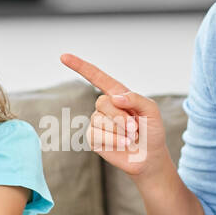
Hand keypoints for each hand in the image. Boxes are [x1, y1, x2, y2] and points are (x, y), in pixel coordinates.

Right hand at [59, 53, 168, 179]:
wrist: (149, 157)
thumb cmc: (152, 131)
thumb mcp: (152, 111)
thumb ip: (136, 99)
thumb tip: (114, 97)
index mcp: (118, 94)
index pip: (96, 77)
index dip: (80, 66)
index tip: (63, 56)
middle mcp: (105, 106)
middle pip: (103, 102)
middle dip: (121, 117)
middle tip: (135, 128)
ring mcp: (97, 122)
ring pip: (100, 120)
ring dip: (119, 130)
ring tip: (130, 137)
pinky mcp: (93, 138)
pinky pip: (96, 135)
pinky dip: (113, 140)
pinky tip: (122, 143)